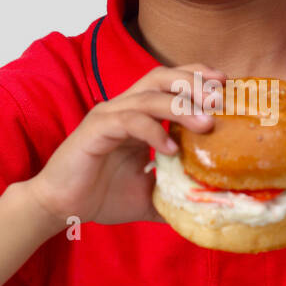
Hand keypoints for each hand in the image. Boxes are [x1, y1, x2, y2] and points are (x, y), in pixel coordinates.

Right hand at [26, 63, 225, 228]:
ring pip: (149, 96)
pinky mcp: (95, 130)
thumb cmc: (101, 196)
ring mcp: (108, 116)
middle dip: (194, 83)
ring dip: (181, 106)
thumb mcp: (150, 195)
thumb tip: (209, 204)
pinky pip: (129, 121)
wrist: (60, 208)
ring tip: (207, 124)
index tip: (225, 87)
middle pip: (161, 77)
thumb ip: (176, 192)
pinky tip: (170, 151)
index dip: (197, 78)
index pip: (169, 83)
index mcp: (137, 115)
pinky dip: (153, 131)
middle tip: (220, 100)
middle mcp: (123, 108)